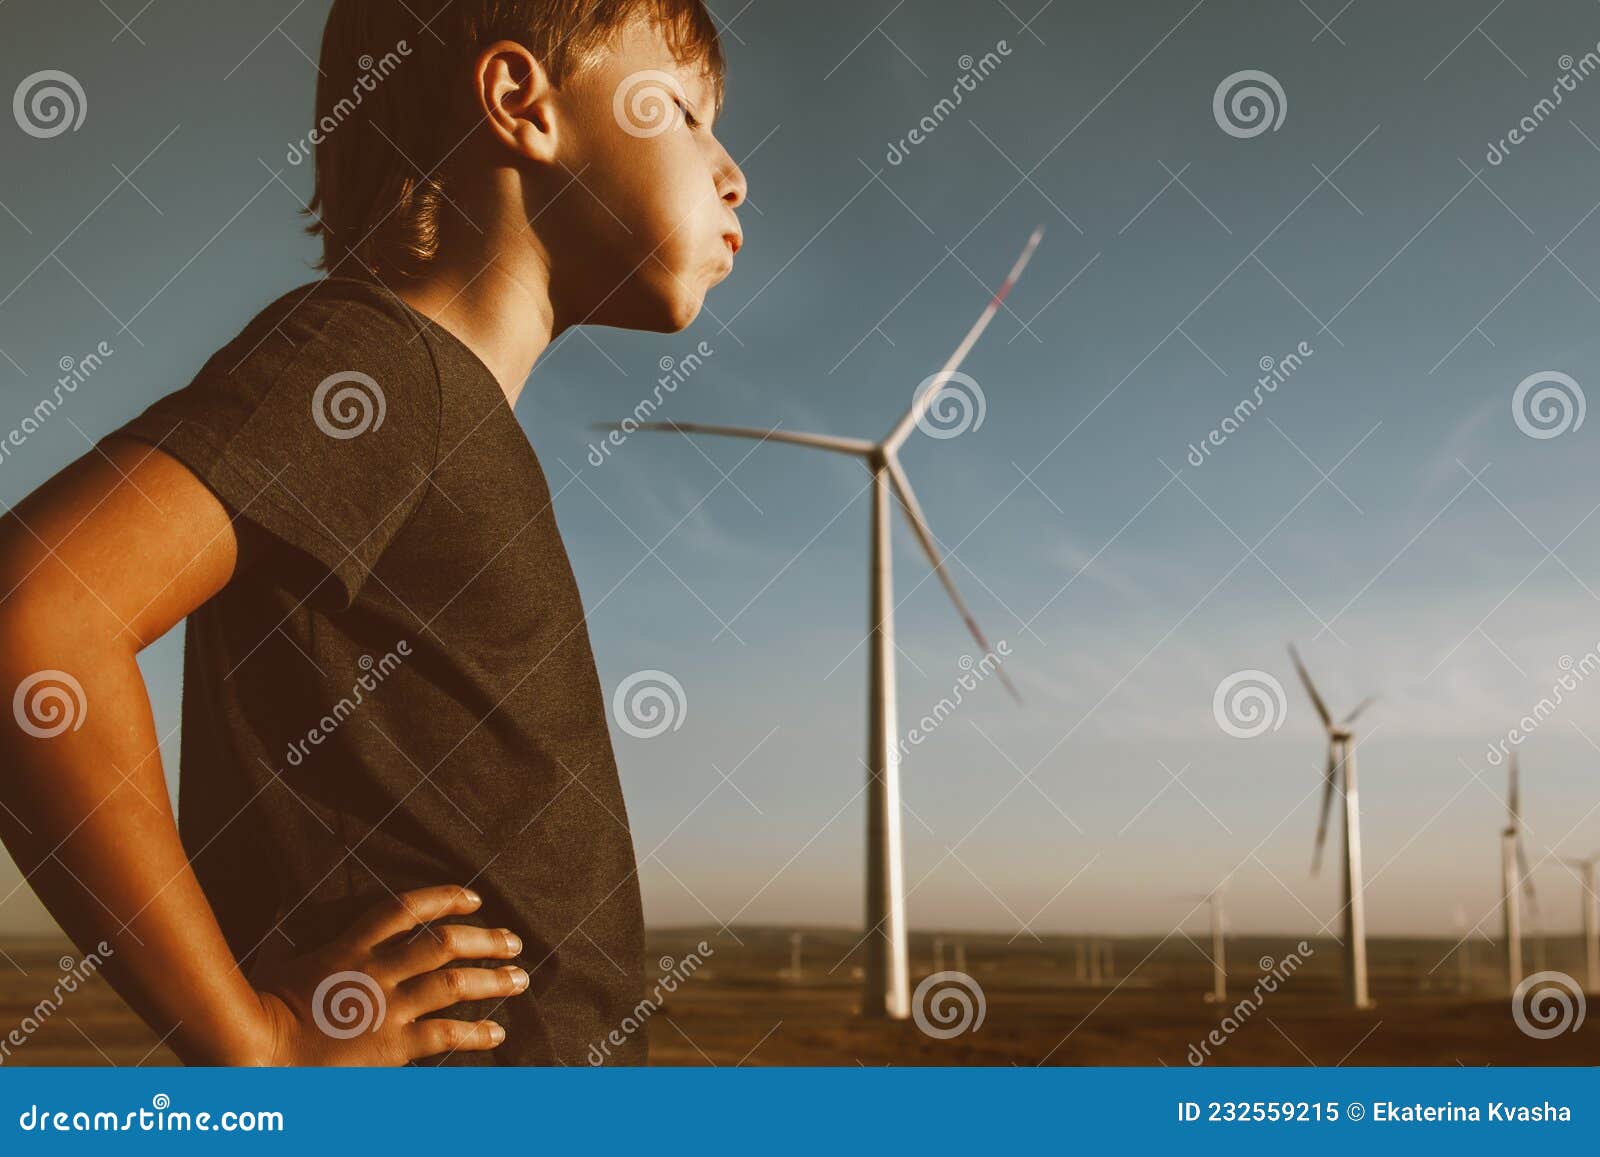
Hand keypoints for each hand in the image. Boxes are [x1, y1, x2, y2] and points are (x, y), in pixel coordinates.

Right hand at [247, 884, 527, 1065]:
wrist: (256, 1049)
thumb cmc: (265, 1007)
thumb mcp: (291, 959)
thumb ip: (318, 942)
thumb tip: (314, 916)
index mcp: (350, 945)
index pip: (404, 908)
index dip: (444, 897)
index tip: (474, 898)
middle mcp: (375, 970)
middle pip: (444, 943)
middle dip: (485, 939)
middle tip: (514, 941)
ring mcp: (386, 1006)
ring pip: (453, 984)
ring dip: (492, 980)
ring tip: (520, 978)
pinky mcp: (390, 1044)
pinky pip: (444, 1034)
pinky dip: (475, 1032)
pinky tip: (497, 1031)